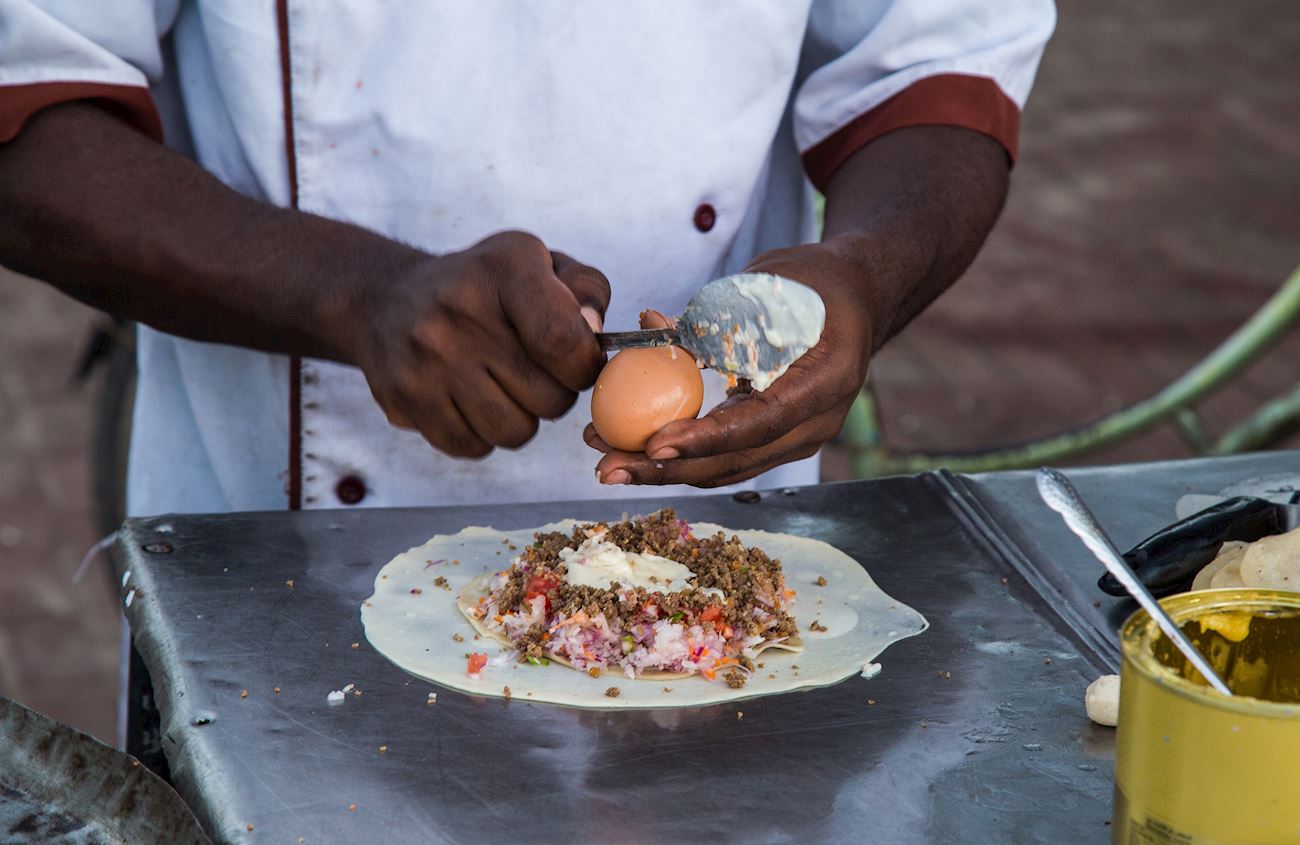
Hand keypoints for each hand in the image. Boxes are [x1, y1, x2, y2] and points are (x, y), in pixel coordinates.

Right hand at [349, 230, 609, 456]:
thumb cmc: (483, 285)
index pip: (563, 340)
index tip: (578, 362)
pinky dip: (482, 434)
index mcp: (503, 268)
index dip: (585, 366)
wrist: (387, 298)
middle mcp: (459, 311)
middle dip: (556, 394)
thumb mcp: (539, 262)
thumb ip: (585, 288)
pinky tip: (473, 401)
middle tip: (537, 372)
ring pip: (514, 431)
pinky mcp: (404, 397)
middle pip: (548, 398)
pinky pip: (472, 446)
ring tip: (506, 387)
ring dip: (521, 418)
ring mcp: (427, 358)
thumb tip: (596, 332)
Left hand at [584, 237, 878, 486]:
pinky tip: (637, 452)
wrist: (856, 297)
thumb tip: (648, 324)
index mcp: (825, 380)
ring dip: (666, 470)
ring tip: (609, 463)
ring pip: (729, 468)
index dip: (704, 439)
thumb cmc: (812, 281)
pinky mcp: (782, 440)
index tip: (653, 445)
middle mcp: (818, 421)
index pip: (759, 422)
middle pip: (737, 460)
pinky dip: (684, 457)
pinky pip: (730, 458)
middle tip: (609, 468)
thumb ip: (713, 315)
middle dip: (667, 469)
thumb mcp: (766, 284)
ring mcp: (802, 437)